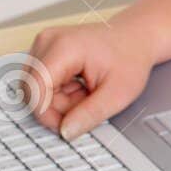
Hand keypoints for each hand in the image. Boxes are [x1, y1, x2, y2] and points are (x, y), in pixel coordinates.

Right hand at [16, 17, 157, 138]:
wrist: (137, 38)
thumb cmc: (131, 58)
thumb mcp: (119, 93)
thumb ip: (91, 114)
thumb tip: (65, 132)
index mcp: (64, 47)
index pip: (35, 88)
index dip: (47, 114)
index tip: (67, 125)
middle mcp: (47, 41)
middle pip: (33, 90)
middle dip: (58, 106)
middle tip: (88, 102)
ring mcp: (43, 44)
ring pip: (36, 89)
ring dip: (60, 100)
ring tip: (86, 92)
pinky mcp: (43, 51)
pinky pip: (41, 83)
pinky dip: (59, 92)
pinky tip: (80, 86)